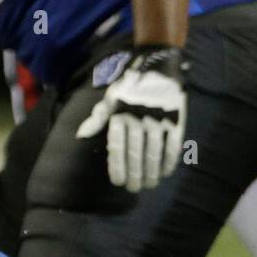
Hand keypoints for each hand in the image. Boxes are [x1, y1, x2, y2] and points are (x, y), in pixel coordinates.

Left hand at [77, 45, 186, 193]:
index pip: (117, 148)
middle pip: (136, 155)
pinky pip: (172, 146)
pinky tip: (165, 172)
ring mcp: (159, 122)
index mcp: (120, 116)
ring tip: (149, 184)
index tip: (118, 182)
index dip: (117, 167)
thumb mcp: (110, 98)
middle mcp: (138, 120)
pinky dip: (169, 161)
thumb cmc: (130, 85)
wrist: (158, 67)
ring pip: (154, 154)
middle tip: (133, 189)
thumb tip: (81, 134)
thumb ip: (97, 118)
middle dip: (134, 175)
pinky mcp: (176, 121)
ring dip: (151, 172)